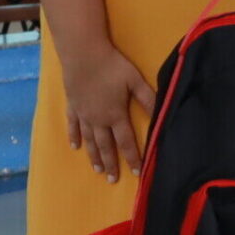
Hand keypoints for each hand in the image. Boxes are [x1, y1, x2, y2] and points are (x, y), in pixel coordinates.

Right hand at [60, 41, 156, 183]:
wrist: (83, 54)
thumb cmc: (112, 66)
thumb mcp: (135, 81)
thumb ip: (148, 99)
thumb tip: (162, 115)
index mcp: (116, 115)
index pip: (126, 142)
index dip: (132, 158)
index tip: (137, 173)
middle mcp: (98, 119)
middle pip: (106, 146)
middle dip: (111, 163)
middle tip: (112, 180)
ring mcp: (83, 114)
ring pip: (89, 140)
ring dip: (93, 156)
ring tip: (97, 170)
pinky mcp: (72, 106)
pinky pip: (73, 125)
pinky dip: (74, 137)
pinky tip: (74, 146)